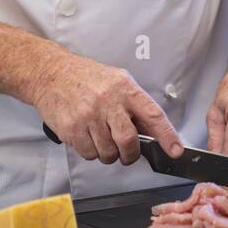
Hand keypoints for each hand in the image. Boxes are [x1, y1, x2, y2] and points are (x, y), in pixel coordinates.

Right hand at [32, 51, 183, 165]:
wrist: (51, 73)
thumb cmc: (86, 78)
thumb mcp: (117, 81)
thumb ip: (135, 105)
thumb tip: (154, 132)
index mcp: (124, 88)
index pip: (153, 114)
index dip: (167, 135)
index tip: (176, 150)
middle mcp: (108, 101)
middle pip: (128, 141)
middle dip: (130, 154)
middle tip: (126, 153)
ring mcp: (88, 116)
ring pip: (108, 153)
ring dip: (107, 153)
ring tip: (100, 136)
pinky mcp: (71, 128)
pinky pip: (89, 154)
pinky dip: (90, 151)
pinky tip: (86, 135)